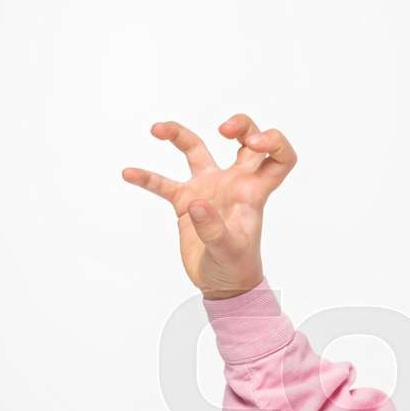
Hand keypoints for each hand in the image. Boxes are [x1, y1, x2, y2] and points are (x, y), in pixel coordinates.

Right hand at [121, 114, 296, 298]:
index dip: (273, 142)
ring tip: (157, 129)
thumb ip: (214, 230)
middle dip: (241, 126)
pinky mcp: (186, 202)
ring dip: (180, 136)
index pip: (279, 157)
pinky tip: (129, 173)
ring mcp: (210, 189)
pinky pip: (164, 183)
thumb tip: (198, 205)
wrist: (223, 284)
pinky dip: (148, 177)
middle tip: (223, 129)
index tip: (252, 143)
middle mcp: (234, 183)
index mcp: (254, 192)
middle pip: (245, 141)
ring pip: (197, 150)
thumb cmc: (237, 267)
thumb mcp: (229, 251)